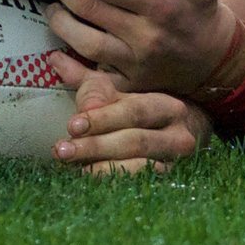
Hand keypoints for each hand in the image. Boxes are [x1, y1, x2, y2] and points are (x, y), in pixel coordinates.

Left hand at [40, 0, 240, 93]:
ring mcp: (134, 65)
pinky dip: (67, 70)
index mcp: (161, 6)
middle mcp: (145, 37)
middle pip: (88, 9)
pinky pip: (92, 80)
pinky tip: (52, 54)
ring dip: (57, 21)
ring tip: (48, 1)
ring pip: (84, 43)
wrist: (216, 62)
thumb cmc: (201, 11)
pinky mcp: (128, 86)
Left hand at [47, 57, 210, 173]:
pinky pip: (140, 184)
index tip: (72, 125)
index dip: (102, 119)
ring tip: (71, 165)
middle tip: (63, 149)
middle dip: (95, 146)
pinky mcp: (170, 183)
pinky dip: (113, 179)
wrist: (189, 136)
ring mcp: (175, 163)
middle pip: (135, 141)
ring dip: (101, 166)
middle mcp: (178, 135)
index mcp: (168, 106)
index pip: (134, 112)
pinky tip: (89, 175)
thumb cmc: (146, 110)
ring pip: (139, 166)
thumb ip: (90, 84)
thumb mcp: (123, 93)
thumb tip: (55, 60)